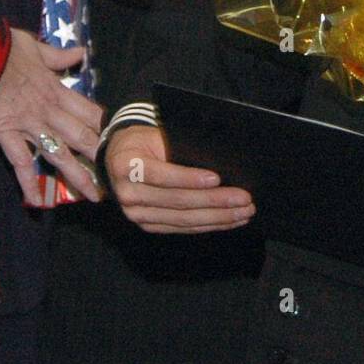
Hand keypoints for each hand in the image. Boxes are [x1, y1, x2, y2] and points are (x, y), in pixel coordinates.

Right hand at [0, 29, 103, 204]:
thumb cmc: (4, 49)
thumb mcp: (36, 47)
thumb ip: (59, 56)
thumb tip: (80, 52)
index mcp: (57, 90)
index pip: (89, 112)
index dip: (105, 127)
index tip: (120, 140)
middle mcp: (49, 111)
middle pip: (81, 136)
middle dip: (100, 155)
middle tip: (116, 174)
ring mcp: (29, 125)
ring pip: (59, 154)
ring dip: (77, 175)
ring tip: (93, 195)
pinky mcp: (7, 134)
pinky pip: (21, 162)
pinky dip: (28, 182)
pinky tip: (36, 201)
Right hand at [107, 123, 254, 233]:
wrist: (119, 156)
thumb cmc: (145, 140)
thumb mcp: (156, 135)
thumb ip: (179, 148)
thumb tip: (219, 160)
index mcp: (127, 164)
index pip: (161, 175)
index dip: (189, 178)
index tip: (217, 178)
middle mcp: (127, 193)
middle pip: (176, 201)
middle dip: (214, 201)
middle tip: (244, 199)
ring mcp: (136, 213)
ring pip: (182, 219)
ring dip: (217, 218)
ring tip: (243, 212)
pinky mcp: (148, 224)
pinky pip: (181, 228)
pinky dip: (207, 225)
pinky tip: (228, 221)